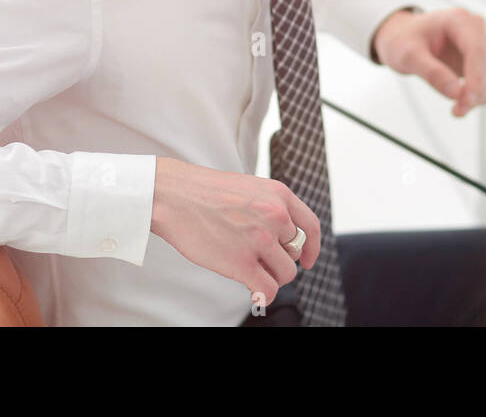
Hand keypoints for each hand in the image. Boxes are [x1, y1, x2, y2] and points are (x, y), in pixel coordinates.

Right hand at [149, 157, 321, 305]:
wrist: (173, 196)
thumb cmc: (205, 194)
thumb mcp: (249, 188)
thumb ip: (270, 208)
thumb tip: (283, 238)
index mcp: (279, 194)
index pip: (311, 226)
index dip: (312, 248)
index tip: (306, 260)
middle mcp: (276, 215)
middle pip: (295, 252)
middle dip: (279, 259)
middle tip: (257, 259)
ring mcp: (260, 239)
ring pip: (285, 273)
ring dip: (270, 276)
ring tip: (250, 270)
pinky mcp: (242, 262)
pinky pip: (268, 289)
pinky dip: (264, 295)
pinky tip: (254, 292)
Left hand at [372, 8, 485, 116]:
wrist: (401, 38)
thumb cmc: (402, 39)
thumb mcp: (408, 56)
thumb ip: (432, 73)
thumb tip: (455, 92)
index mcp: (458, 20)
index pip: (477, 50)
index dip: (476, 78)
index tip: (467, 99)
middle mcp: (473, 29)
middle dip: (476, 92)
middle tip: (457, 109)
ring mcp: (478, 44)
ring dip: (480, 97)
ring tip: (457, 108)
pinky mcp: (479, 60)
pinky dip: (480, 96)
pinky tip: (462, 102)